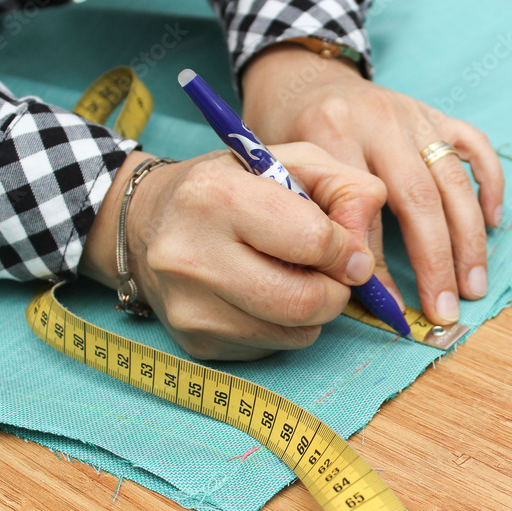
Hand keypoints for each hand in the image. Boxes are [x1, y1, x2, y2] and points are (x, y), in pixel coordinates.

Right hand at [80, 143, 386, 359]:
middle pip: (306, 301)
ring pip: (295, 333)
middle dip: (336, 291)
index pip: (313, 241)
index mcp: (216, 195)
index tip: (344, 247)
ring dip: (314, 311)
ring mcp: (190, 305)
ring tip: (293, 277)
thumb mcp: (292, 162)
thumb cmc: (233, 185)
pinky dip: (284, 327)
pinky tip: (262, 297)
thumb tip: (364, 258)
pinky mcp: (195, 341)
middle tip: (331, 274)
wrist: (147, 221)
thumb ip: (346, 190)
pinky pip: (271, 347)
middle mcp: (192, 254)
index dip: (344, 248)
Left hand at [241, 44, 505, 325]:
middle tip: (446, 309)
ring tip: (473, 284)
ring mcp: (412, 115)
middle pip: (418, 199)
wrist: (301, 74)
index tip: (393, 311)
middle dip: (437, 262)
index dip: (379, 268)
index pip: (363, 213)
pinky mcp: (433, 112)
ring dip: (469, 239)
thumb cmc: (286, 131)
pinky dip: (490, 183)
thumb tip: (355, 288)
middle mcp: (378, 121)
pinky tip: (492, 222)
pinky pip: (473, 145)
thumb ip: (315, 216)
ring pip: (452, 180)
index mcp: (332, 133)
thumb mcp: (284, 169)